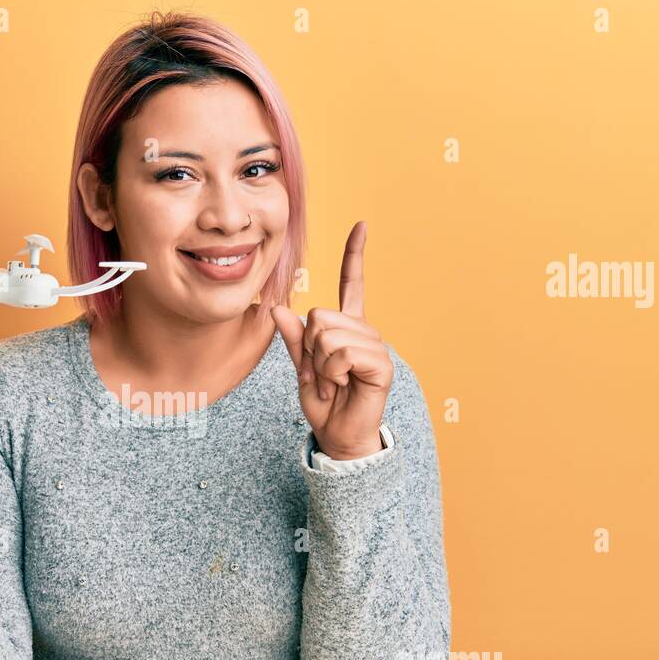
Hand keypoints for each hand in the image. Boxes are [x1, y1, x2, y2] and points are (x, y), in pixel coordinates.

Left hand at [272, 220, 392, 460]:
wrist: (339, 435)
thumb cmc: (324, 403)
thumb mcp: (300, 367)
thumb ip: (292, 339)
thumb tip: (277, 309)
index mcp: (346, 327)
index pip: (351, 283)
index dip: (355, 255)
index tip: (361, 225)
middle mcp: (363, 331)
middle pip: (320, 316)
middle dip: (310, 350)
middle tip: (322, 374)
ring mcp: (375, 346)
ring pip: (328, 335)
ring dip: (321, 365)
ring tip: (334, 382)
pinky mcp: (381, 364)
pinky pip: (342, 353)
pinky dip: (333, 372)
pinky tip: (344, 385)